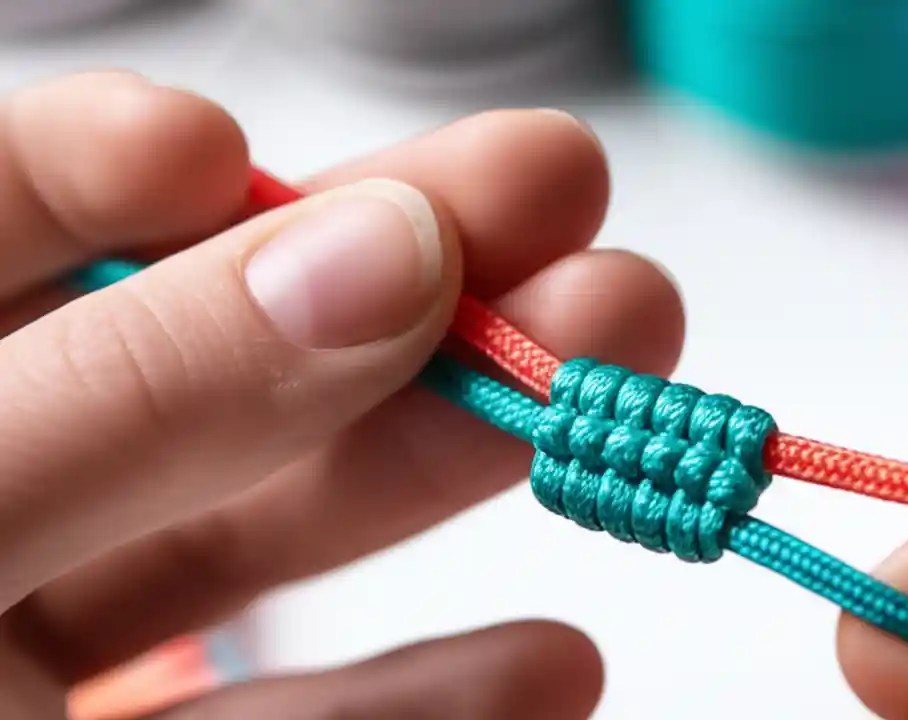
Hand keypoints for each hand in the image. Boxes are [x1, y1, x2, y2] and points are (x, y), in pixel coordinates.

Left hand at [0, 71, 684, 718]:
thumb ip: (134, 392)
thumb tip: (375, 250)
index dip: (102, 166)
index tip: (228, 147)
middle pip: (188, 356)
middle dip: (384, 273)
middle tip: (556, 194)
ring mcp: (45, 667)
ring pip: (260, 526)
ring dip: (452, 454)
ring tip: (616, 369)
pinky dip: (424, 702)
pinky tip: (541, 667)